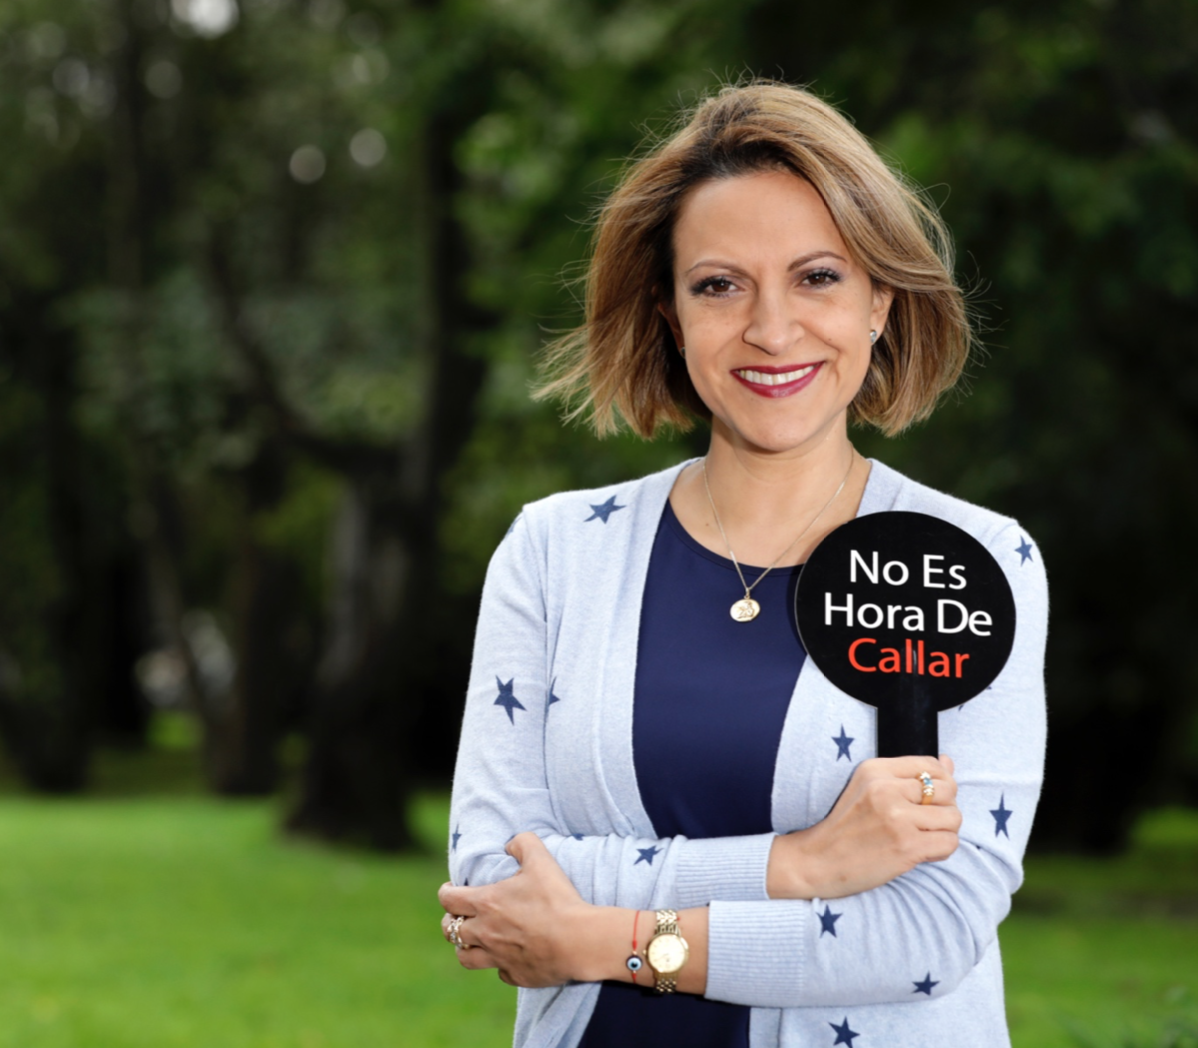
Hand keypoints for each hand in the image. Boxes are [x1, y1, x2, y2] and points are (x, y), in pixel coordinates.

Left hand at [438, 832, 595, 986]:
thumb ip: (523, 843)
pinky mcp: (515, 975)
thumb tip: (511, 843)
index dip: (445, 891)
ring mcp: (498, 957)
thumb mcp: (542, 860)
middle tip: (459, 915)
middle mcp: (485, 933)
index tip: (450, 888)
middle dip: (450, 921)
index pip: (448, 899)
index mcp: (486, 903)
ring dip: (465, 947)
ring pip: (465, 958)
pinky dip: (501, 964)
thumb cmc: (557, 899)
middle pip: (450, 931)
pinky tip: (510, 957)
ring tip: (473, 941)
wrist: (579, 941)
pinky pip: (500, 972)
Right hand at [769, 755, 959, 899]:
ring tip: (921, 838)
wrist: (817, 861)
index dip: (941, 784)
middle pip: (948, 790)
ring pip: (954, 817)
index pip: (931, 765)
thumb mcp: (869, 788)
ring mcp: (897, 817)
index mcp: (875, 769)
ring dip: (944, 832)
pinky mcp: (906, 845)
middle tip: (924, 823)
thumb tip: (948, 761)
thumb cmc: (846, 827)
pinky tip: (921, 853)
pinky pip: (949, 843)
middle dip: (944, 808)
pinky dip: (941, 851)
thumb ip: (909, 775)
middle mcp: (886, 788)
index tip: (927, 802)